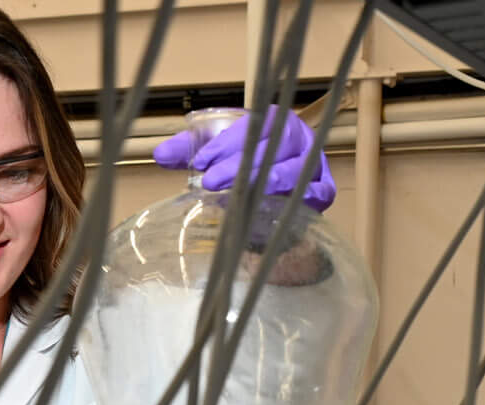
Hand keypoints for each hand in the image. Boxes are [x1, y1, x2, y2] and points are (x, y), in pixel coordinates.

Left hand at [153, 110, 337, 212]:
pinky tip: (280, 204)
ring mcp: (315, 163)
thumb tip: (160, 155)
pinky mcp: (323, 191)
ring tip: (240, 195)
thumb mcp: (217, 157)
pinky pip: (319, 192)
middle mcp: (298, 137)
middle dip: (241, 164)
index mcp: (274, 121)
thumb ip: (189, 153)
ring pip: (296, 168)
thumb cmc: (247, 169)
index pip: (254, 124)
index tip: (201, 162)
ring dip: (267, 181)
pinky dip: (302, 197)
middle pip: (274, 145)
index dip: (228, 142)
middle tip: (211, 181)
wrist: (275, 200)